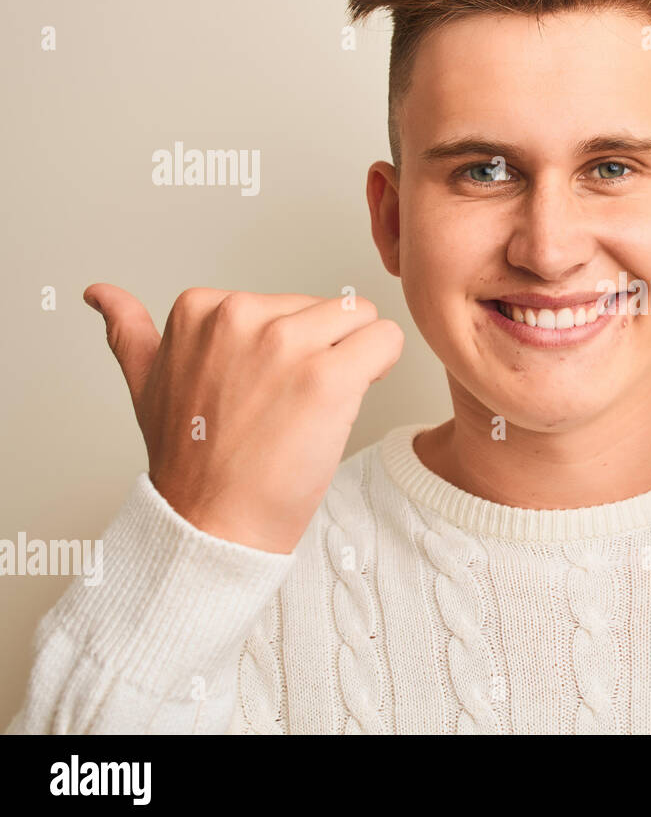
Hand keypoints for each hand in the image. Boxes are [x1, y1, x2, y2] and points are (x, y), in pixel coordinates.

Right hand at [84, 283, 403, 553]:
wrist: (213, 522)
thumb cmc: (192, 461)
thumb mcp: (145, 383)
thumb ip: (132, 332)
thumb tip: (100, 293)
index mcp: (201, 308)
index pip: (285, 302)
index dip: (288, 347)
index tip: (261, 389)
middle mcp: (242, 315)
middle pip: (327, 309)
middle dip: (323, 351)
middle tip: (289, 405)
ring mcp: (284, 343)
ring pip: (360, 318)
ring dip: (354, 359)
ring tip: (313, 407)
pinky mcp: (327, 375)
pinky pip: (386, 338)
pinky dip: (382, 367)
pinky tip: (348, 400)